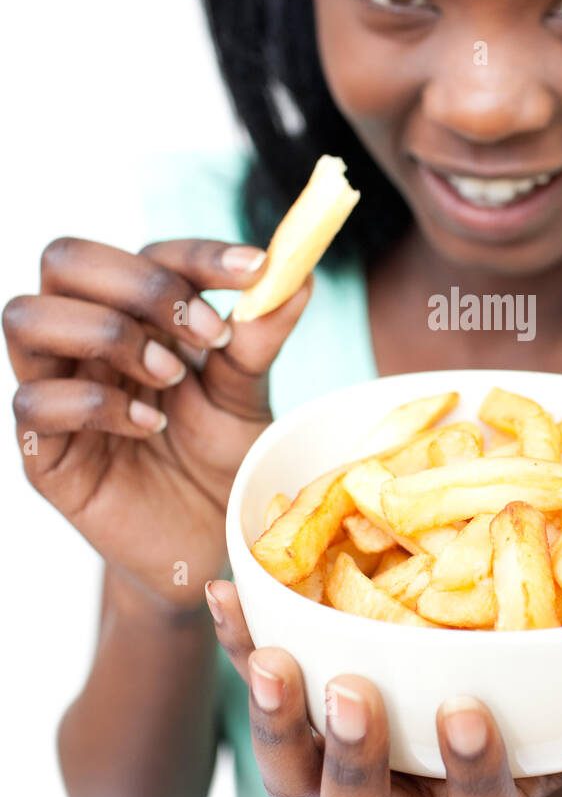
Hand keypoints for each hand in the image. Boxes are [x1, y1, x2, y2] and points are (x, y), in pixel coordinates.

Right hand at [4, 237, 310, 610]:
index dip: (198, 255)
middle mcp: (87, 343)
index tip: (257, 270)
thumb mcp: (247, 396)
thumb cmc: (223, 461)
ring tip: (171, 377)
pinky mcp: (44, 451)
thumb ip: (261, 338)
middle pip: (64, 260)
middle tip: (208, 333)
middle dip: (141, 283)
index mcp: (138, 316)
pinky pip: (34, 402)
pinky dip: (96, 404)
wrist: (210, 544)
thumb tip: (298, 276)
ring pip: (26, 317)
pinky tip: (151, 425)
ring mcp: (59, 392)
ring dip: (107, 334)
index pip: (147, 252)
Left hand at [207, 579, 561, 796]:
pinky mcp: (294, 700)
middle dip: (356, 771)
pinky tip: (228, 587)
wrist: (478, 654)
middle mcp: (397, 796)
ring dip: (275, 721)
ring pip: (289, 775)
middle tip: (359, 699)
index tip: (469, 708)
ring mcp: (336, 756)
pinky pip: (256, 677)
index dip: (474, 782)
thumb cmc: (543, 699)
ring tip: (276, 659)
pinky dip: (239, 639)